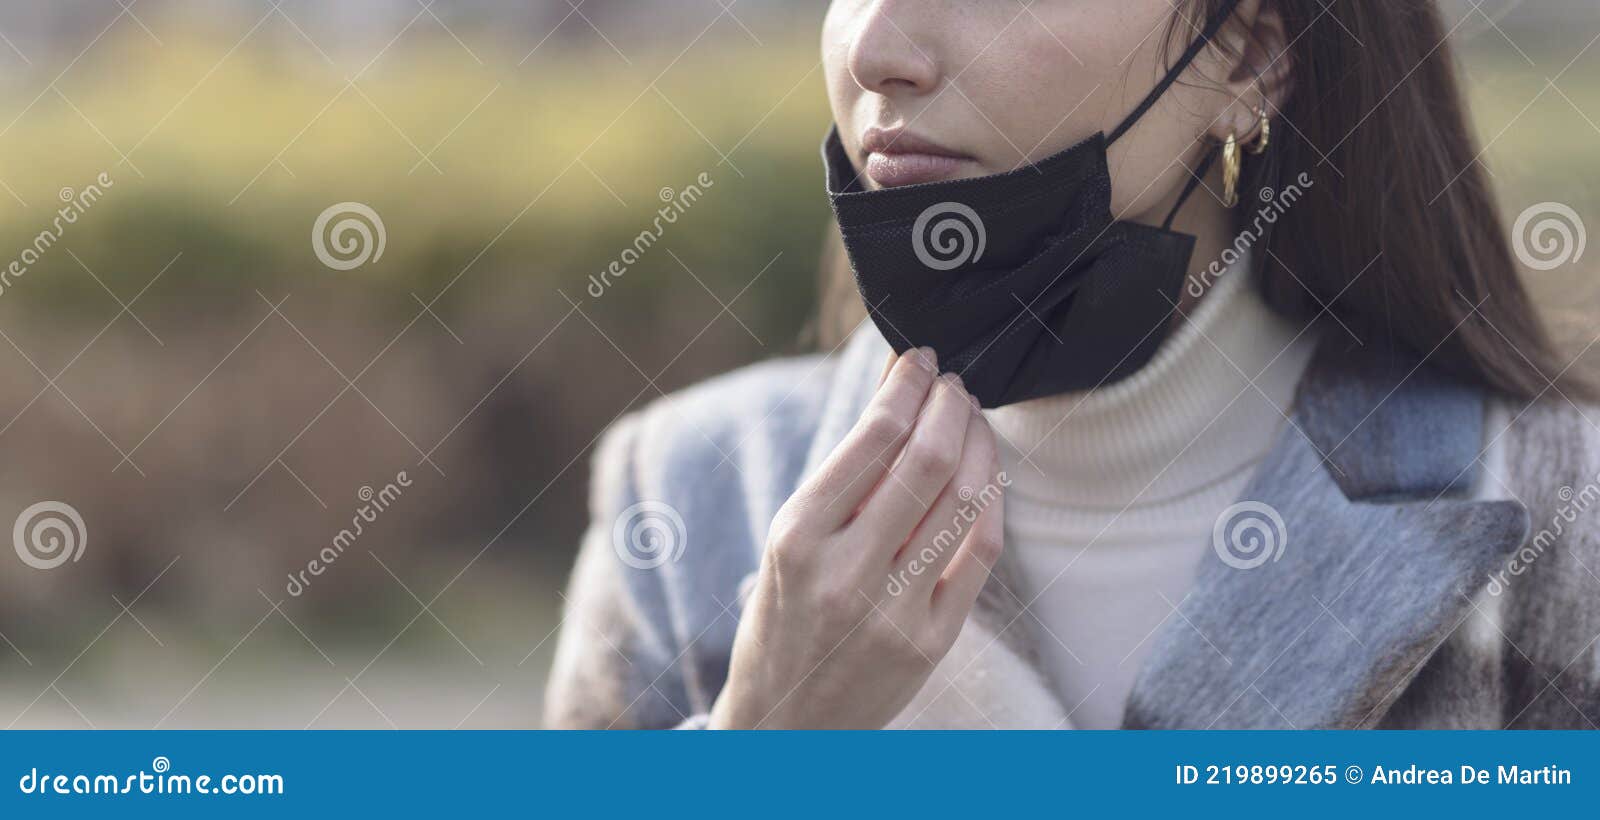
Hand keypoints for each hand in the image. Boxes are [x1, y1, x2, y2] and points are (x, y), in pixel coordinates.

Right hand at [707, 347, 1005, 728]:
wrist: (786, 723)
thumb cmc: (783, 617)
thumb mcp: (789, 541)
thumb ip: (845, 473)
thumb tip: (898, 389)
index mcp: (798, 537)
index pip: (873, 437)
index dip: (909, 386)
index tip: (921, 360)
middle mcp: (846, 573)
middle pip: (928, 461)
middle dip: (951, 406)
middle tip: (955, 384)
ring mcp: (894, 612)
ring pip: (965, 502)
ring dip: (979, 445)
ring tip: (973, 419)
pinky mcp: (932, 643)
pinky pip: (980, 554)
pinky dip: (993, 502)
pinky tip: (988, 476)